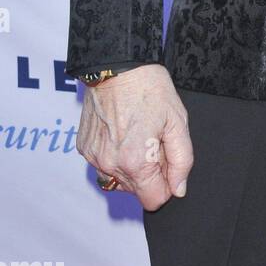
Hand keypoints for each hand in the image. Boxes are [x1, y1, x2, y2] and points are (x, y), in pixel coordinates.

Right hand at [76, 64, 192, 210]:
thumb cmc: (150, 89)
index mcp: (135, 162)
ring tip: (137, 134)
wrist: (117, 66)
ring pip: (118, 179)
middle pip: (136, 189)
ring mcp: (93, 157)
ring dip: (130, 165)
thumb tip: (178, 189)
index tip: (167, 161)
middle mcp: (110, 165)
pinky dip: (114, 154)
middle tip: (153, 140)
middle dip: (149, 172)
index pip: (153, 200)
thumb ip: (181, 161)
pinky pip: (103, 163)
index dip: (166, 184)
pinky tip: (121, 131)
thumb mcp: (178, 122)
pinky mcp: (84, 147)